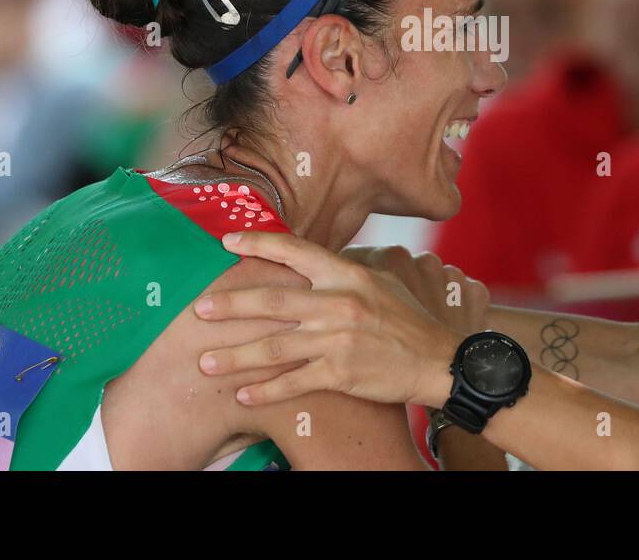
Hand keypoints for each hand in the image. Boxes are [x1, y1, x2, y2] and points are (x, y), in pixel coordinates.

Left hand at [194, 232, 462, 407]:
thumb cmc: (409, 319)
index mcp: (347, 274)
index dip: (259, 244)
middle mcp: (339, 303)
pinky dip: (266, 391)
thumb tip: (312, 262)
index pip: (295, 251)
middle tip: (200, 310)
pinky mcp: (342, 373)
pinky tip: (243, 395)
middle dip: (231, 305)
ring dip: (235, 356)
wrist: (438, 360)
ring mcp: (339, 340)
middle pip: (272, 301)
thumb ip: (344, 272)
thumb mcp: (382, 281)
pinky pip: (294, 383)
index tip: (227, 242)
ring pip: (274, 348)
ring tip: (205, 362)